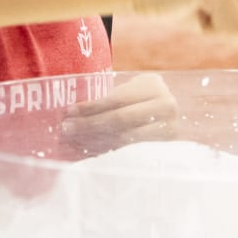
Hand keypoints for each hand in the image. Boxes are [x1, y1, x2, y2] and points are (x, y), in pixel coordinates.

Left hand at [61, 75, 179, 151]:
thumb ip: (110, 100)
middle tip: (66, 128)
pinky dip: (107, 150)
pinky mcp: (165, 150)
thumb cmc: (140, 104)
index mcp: (153, 86)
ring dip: (94, 139)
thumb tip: (73, 113)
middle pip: (120, 118)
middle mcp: (167, 106)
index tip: (69, 112)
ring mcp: (169, 129)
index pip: (118, 98)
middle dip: (89, 124)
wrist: (171, 122)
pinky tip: (90, 149)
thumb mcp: (131, 94)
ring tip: (74, 140)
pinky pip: (129, 151)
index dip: (92, 106)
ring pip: (124, 137)